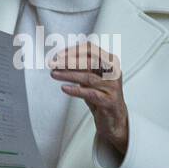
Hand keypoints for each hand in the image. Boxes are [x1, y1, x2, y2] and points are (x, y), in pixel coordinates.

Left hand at [49, 43, 127, 157]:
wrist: (114, 118)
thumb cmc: (102, 95)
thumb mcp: (92, 77)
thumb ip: (81, 66)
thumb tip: (60, 58)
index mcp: (110, 62)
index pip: (91, 49)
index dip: (74, 50)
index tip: (59, 54)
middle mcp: (113, 72)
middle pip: (90, 60)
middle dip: (69, 61)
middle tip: (54, 63)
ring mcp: (112, 87)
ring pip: (88, 77)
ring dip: (68, 75)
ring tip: (54, 74)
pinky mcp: (108, 101)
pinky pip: (90, 93)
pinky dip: (75, 90)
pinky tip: (65, 88)